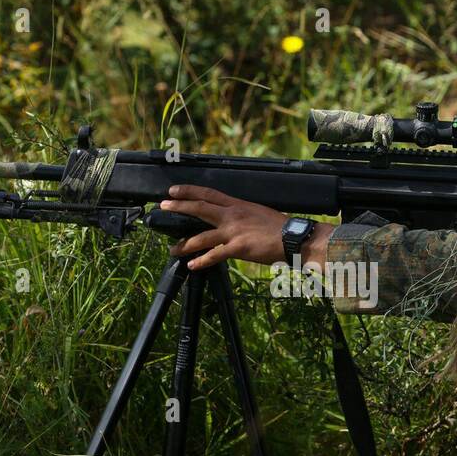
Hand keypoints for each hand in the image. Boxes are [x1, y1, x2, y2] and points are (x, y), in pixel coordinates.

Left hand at [159, 185, 333, 270]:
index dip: (189, 191)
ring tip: (173, 249)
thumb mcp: (258, 212)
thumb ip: (242, 214)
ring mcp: (233, 231)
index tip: (174, 190)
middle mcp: (232, 215)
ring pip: (201, 236)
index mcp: (238, 205)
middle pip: (199, 208)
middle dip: (179, 206)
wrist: (293, 237)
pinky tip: (192, 265)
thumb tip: (233, 219)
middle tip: (163, 206)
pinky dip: (201, 261)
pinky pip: (214, 255)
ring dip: (185, 243)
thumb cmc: (280, 227)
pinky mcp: (238, 247)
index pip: (209, 194)